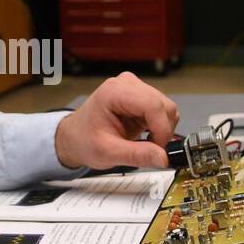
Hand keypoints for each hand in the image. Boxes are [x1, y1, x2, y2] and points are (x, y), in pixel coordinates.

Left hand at [54, 71, 179, 169]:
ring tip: (143, 141)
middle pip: (163, 105)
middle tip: (150, 149)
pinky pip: (162, 111)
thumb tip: (162, 158)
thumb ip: (136, 155)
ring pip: (167, 108)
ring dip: (161, 128)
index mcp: (114, 92)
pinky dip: (158, 126)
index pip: (153, 105)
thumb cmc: (84, 140)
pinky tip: (144, 134)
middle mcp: (127, 84)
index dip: (161, 129)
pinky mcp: (141, 96)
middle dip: (162, 130)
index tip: (158, 148)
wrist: (76, 137)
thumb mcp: (108, 153)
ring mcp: (135, 88)